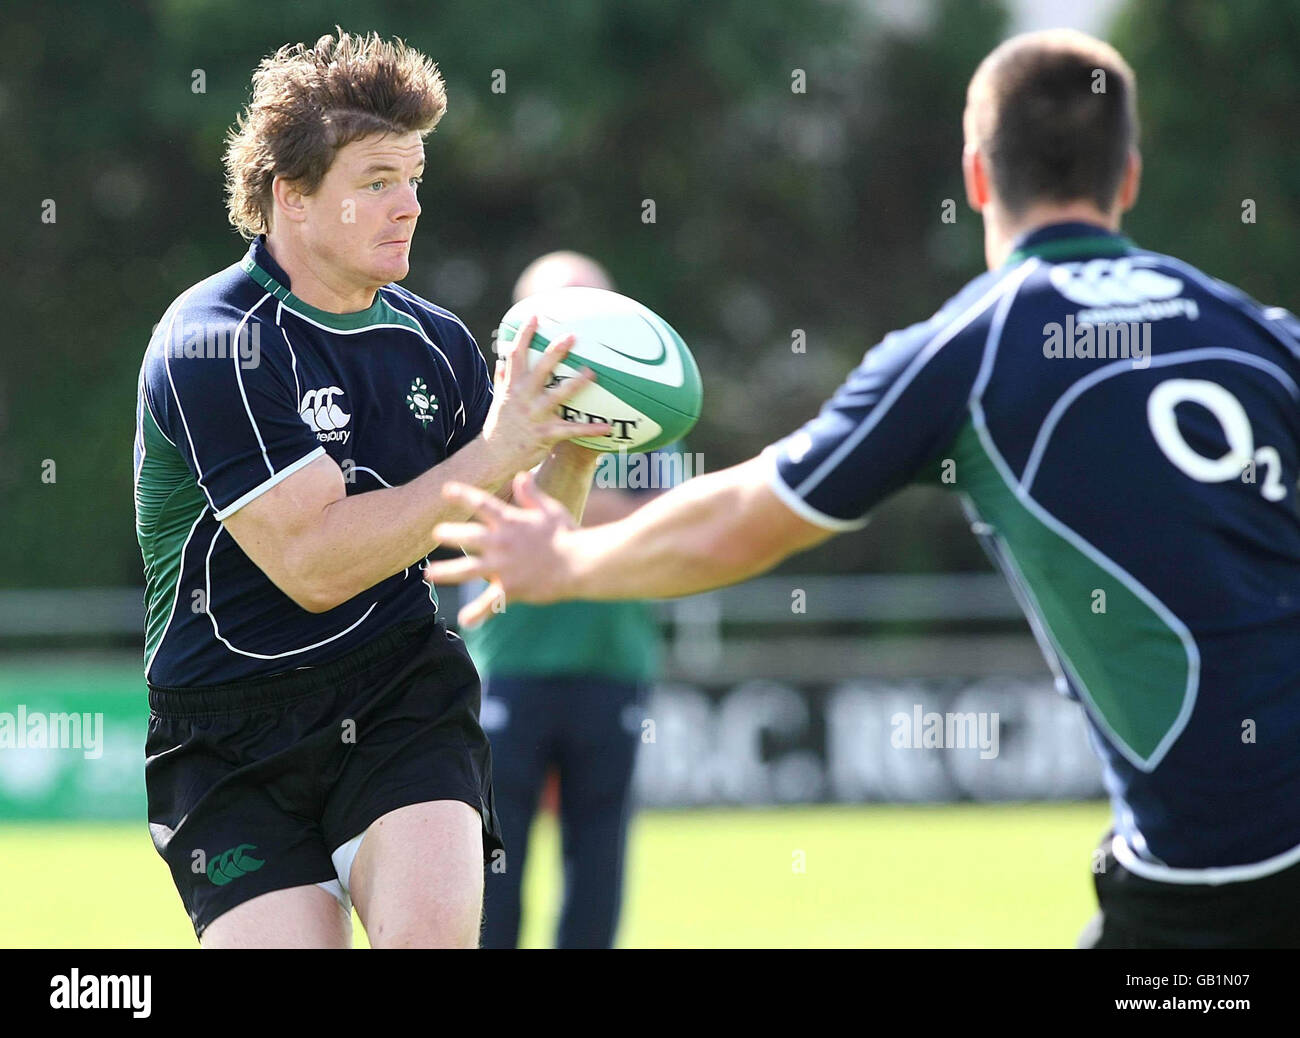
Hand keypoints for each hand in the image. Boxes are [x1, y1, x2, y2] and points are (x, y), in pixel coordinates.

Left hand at [423, 470, 578, 626]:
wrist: (580, 564)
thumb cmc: (568, 534)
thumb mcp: (550, 510)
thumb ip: (531, 495)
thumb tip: (520, 475)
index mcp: (511, 521)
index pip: (482, 503)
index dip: (463, 495)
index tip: (446, 490)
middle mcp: (502, 542)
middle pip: (469, 536)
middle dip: (449, 534)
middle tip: (435, 533)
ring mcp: (504, 567)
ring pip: (468, 569)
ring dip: (447, 571)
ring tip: (429, 574)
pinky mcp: (511, 588)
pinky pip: (490, 603)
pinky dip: (478, 613)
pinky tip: (464, 620)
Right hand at [479, 316, 610, 478]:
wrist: (493, 458)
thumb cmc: (499, 427)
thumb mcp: (498, 400)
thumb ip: (502, 379)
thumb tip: (501, 358)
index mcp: (512, 386)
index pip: (516, 354)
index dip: (525, 334)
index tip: (535, 315)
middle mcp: (522, 397)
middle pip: (540, 368)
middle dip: (555, 351)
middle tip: (572, 335)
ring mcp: (535, 415)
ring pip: (558, 395)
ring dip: (577, 384)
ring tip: (594, 373)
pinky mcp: (545, 434)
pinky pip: (572, 430)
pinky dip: (590, 429)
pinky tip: (607, 427)